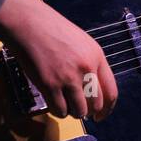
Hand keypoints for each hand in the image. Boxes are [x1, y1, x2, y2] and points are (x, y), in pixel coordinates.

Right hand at [0, 0, 118, 120]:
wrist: (29, 24)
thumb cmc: (52, 31)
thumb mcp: (82, 43)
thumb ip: (90, 64)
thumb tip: (93, 91)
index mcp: (97, 56)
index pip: (111, 92)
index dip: (107, 109)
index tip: (101, 116)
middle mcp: (86, 68)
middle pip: (96, 105)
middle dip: (88, 111)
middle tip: (79, 109)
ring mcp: (68, 77)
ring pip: (79, 112)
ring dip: (72, 112)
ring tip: (64, 102)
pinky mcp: (50, 84)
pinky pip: (60, 111)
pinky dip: (57, 111)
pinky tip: (53, 101)